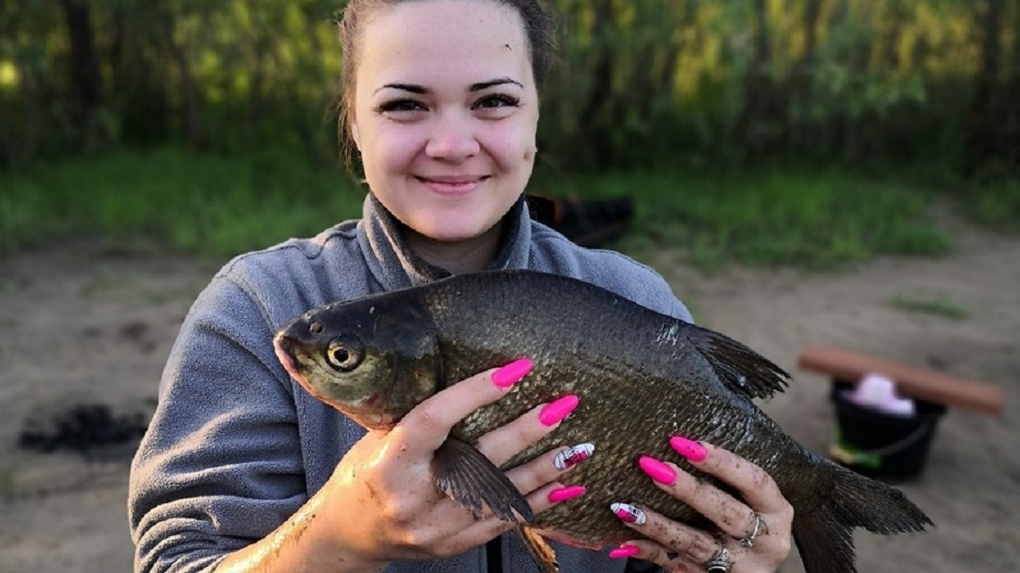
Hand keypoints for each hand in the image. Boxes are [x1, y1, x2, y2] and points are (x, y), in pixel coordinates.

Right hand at [312, 360, 581, 568]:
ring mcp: (435, 527)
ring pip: (502, 495)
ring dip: (546, 470)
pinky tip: (565, 485)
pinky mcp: (452, 545)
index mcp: (389, 462)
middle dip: (527, 431)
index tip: (515, 369)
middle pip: (481, 459)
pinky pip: (504, 522)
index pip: (436, 420)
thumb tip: (476, 378)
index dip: (476, 392)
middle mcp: (414, 498)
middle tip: (562, 406)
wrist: (351, 532)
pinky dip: (537, 502)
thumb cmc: (367, 472)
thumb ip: (421, 417)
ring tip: (580, 448)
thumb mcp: (380, 437)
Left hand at [609, 439, 792, 572]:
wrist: (750, 570)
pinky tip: (626, 541)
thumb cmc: (746, 520)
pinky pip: (678, 566)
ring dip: (658, 524)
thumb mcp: (748, 500)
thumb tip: (675, 444)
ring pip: (697, 543)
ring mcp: (740, 566)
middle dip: (687, 489)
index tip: (683, 443)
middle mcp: (765, 541)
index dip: (721, 461)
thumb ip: (724, 478)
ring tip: (626, 508)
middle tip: (651, 466)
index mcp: (776, 511)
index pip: (754, 480)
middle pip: (726, 513)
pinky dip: (651, 552)